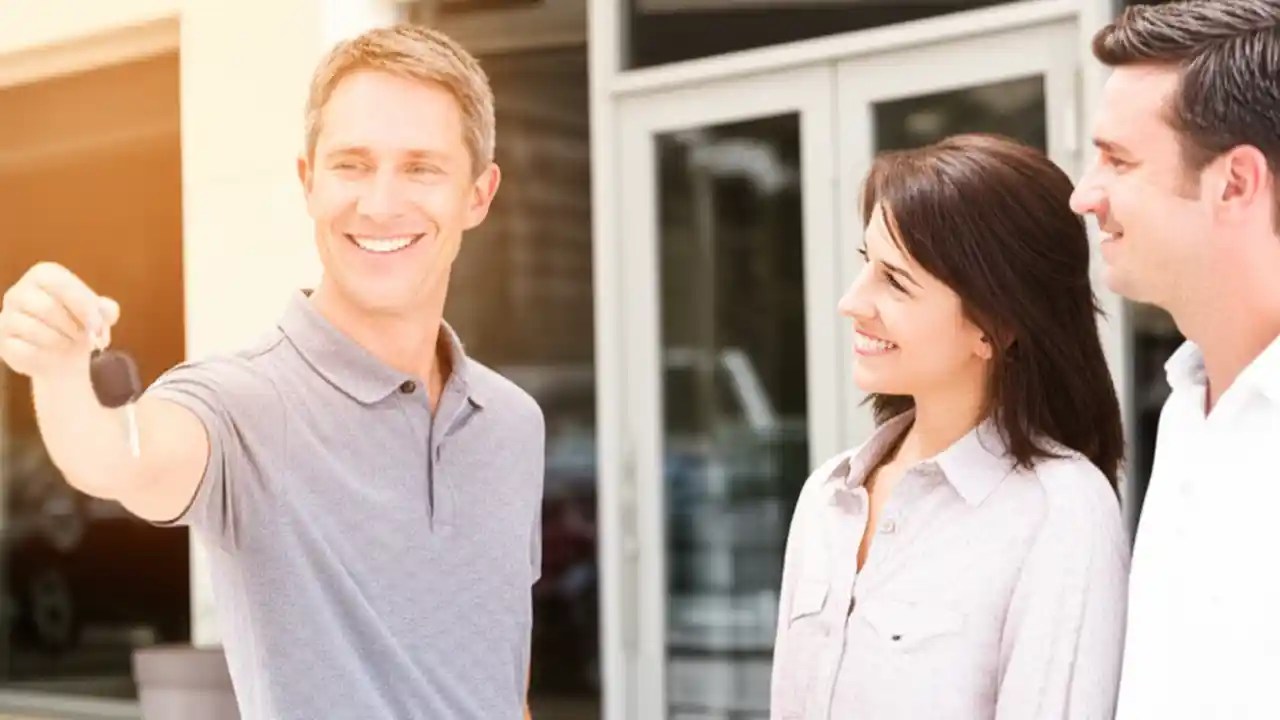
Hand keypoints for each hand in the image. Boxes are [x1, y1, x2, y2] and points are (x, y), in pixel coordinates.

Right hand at [0, 262, 119, 378]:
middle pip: (47, 307)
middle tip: (87, 338)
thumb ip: (107, 310)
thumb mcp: (101, 315)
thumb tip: (106, 311)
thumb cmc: (80, 325)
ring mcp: (6, 317)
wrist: (62, 354)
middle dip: (73, 327)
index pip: (58, 281)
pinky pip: (23, 349)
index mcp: (42, 275)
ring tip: (71, 344)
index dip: (80, 302)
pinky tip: (51, 354)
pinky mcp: (2, 342)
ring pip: (33, 329)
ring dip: (61, 341)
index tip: (97, 323)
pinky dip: (44, 355)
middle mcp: (18, 292)